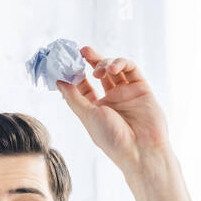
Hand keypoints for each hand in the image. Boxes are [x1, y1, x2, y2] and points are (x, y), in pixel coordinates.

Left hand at [56, 46, 171, 176]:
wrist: (141, 149)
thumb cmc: (112, 138)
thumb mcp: (87, 116)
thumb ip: (73, 97)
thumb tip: (58, 81)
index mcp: (96, 108)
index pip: (83, 85)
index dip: (75, 74)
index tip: (66, 63)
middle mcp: (111, 100)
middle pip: (99, 73)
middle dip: (90, 60)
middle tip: (81, 50)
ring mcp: (127, 93)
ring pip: (114, 69)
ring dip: (104, 63)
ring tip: (99, 71)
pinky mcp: (141, 88)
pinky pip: (131, 69)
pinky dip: (121, 63)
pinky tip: (111, 68)